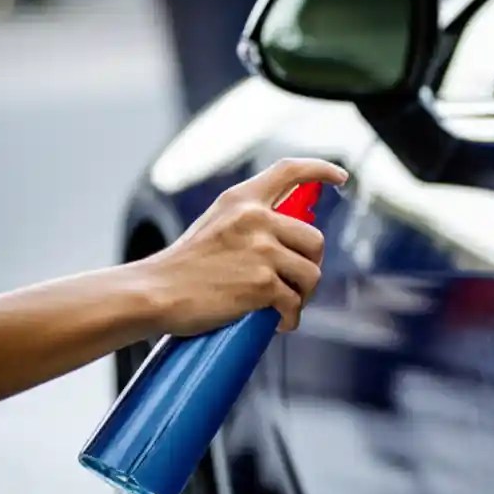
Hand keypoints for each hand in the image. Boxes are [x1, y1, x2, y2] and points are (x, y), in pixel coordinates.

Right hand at [140, 158, 347, 334]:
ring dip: (303, 295)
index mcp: (241, 200)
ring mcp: (260, 251)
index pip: (289, 171)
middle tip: (295, 284)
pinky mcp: (262, 284)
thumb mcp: (215, 226)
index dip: (320, 170)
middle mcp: (255, 219)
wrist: (153, 293)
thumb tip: (288, 238)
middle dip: (311, 265)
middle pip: (315, 239)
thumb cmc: (182, 268)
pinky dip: (290, 318)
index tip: (340, 176)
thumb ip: (249, 223)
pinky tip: (280, 323)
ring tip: (285, 305)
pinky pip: (294, 303)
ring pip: (311, 274)